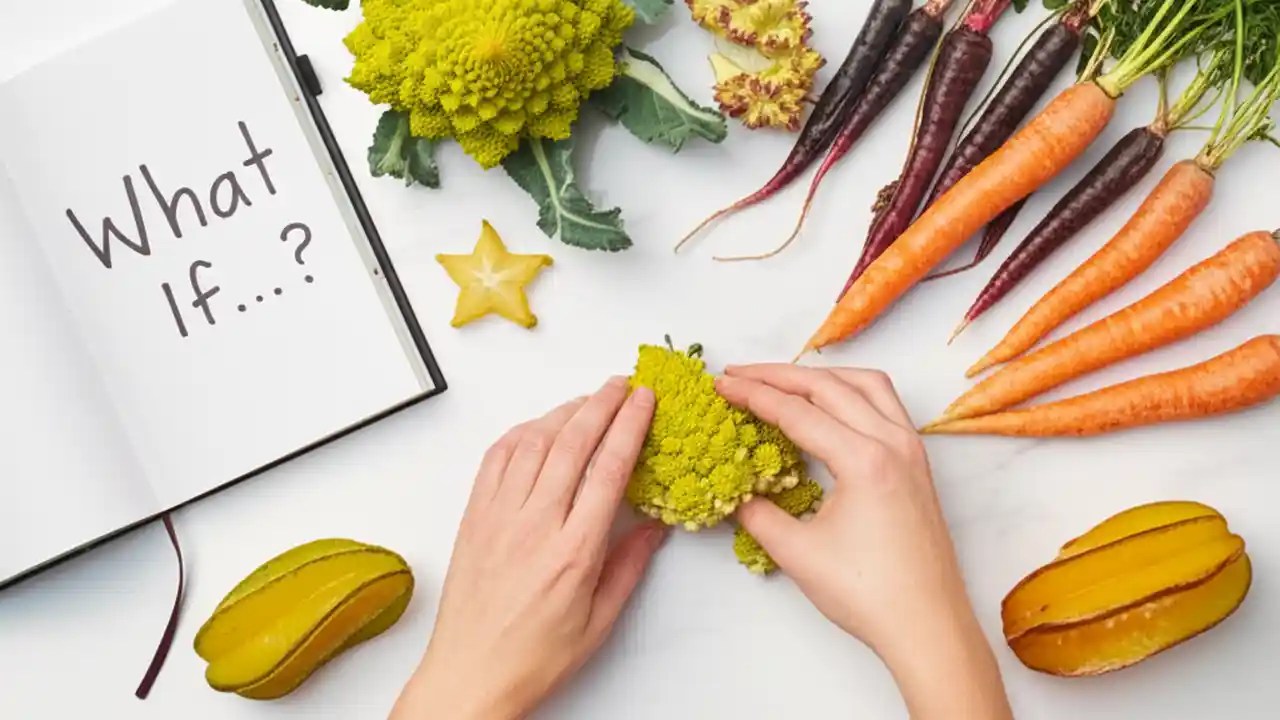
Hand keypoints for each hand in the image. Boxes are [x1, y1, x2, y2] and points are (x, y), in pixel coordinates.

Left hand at [391, 377, 666, 719]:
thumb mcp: (599, 621)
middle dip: (602, 404)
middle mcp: (534, 525)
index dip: (629, 425)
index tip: (645, 400)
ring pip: (534, 442)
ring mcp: (499, 516)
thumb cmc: (532, 656)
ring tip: (588, 399)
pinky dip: (521, 432)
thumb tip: (654, 527)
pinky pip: (497, 458)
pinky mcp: (475, 517)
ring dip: (564, 412)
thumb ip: (628, 566)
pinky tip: (539, 426)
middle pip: (573, 443)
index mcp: (573, 552)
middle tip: (622, 384)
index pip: (608, 469)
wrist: (470, 675)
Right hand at [716, 365, 1010, 719]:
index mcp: (864, 460)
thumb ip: (758, 514)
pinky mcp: (918, 464)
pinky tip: (831, 405)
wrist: (929, 627)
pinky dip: (852, 392)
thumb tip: (734, 492)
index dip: (753, 395)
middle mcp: (893, 443)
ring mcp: (912, 451)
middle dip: (779, 375)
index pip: (797, 411)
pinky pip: (885, 405)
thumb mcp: (798, 554)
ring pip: (865, 384)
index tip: (721, 384)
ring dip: (820, 376)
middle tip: (739, 374)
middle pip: (829, 385)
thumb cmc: (871, 596)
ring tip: (782, 381)